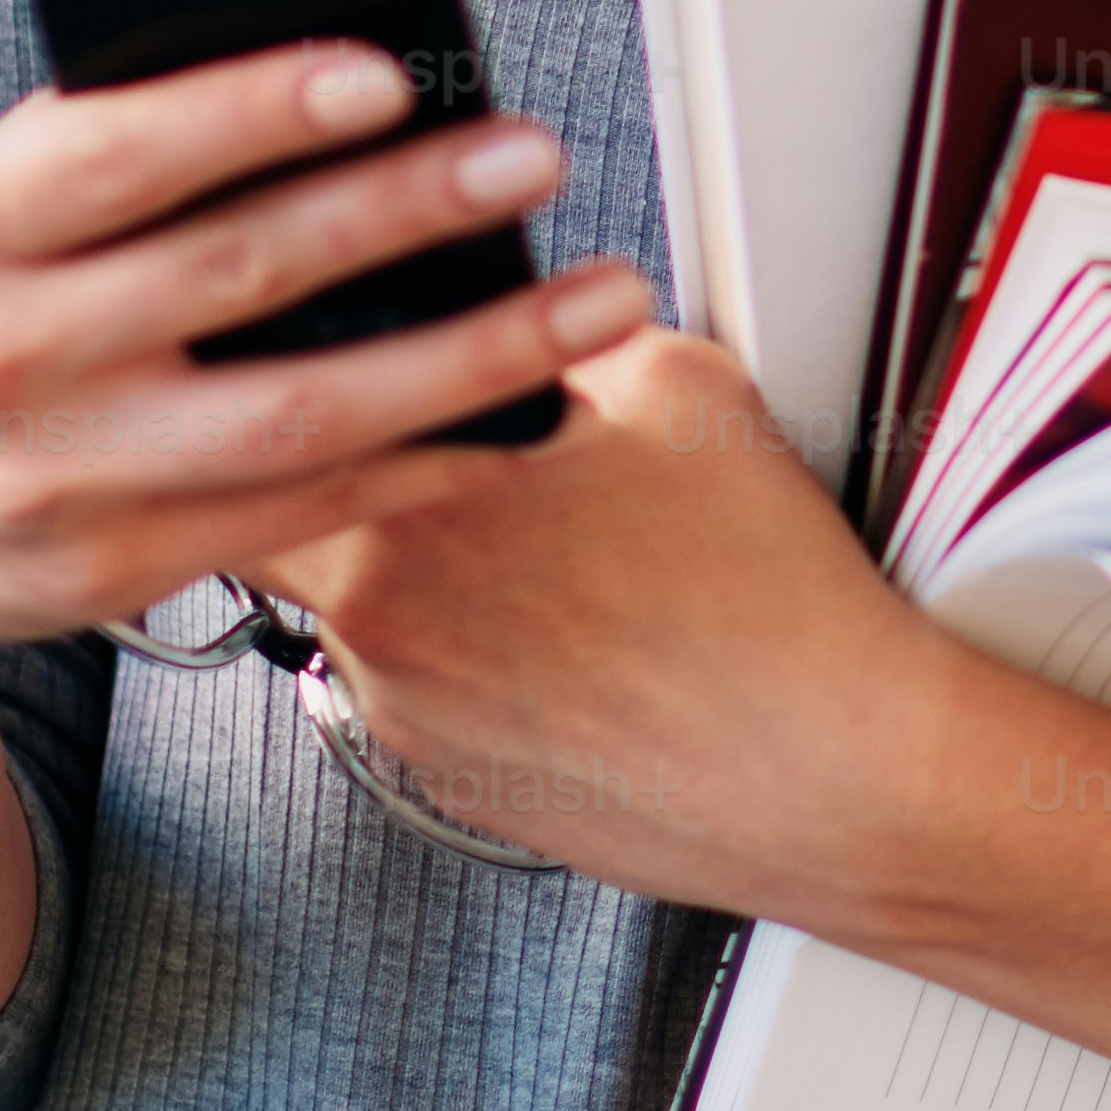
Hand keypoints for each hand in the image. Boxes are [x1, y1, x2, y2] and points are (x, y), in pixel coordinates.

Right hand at [0, 43, 656, 699]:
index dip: (251, 113)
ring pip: (297, 416)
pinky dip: (425, 462)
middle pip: (232, 278)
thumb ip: (97, 145)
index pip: (112, 156)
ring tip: (596, 299)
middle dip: (401, 213)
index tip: (386, 74)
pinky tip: (523, 416)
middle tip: (533, 155)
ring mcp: (55, 479)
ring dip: (467, 358)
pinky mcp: (110, 570)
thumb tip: (305, 60)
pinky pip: (300, 511)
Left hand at [240, 324, 976, 919]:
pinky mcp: (452, 785)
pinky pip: (423, 696)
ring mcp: (409, 717)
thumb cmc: (766, 594)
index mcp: (406, 502)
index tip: (341, 380)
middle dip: (349, 488)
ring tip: (548, 560)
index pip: (281, 429)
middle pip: (292, 530)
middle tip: (433, 456)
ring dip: (422, 578)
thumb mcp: (678, 387)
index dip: (308, 394)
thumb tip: (517, 324)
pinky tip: (573, 638)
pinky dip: (472, 661)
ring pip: (362, 617)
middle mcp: (378, 622)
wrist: (829, 767)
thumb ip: (553, 338)